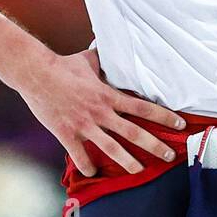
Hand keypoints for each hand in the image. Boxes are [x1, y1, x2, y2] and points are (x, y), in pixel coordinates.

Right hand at [19, 48, 185, 176]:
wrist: (35, 73)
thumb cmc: (63, 65)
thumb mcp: (88, 59)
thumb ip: (103, 58)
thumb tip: (110, 43)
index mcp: (108, 95)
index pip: (143, 107)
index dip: (164, 117)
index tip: (180, 125)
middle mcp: (100, 112)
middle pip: (133, 132)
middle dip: (154, 145)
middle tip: (170, 156)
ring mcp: (84, 124)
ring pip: (111, 148)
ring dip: (127, 162)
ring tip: (140, 172)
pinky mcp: (66, 133)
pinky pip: (80, 155)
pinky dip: (87, 166)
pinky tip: (93, 172)